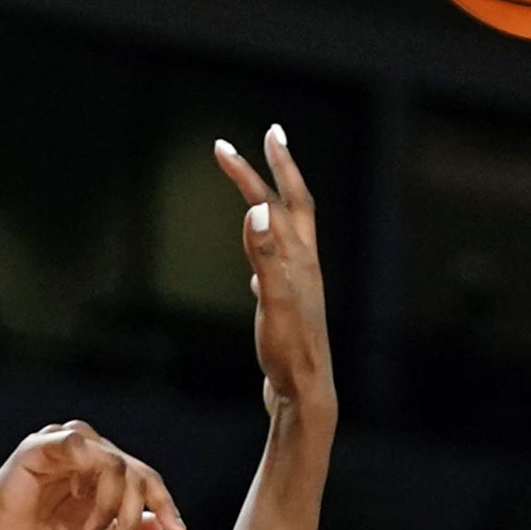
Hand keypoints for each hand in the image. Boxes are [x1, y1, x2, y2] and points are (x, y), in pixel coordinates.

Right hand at [0, 421, 184, 529]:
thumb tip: (161, 527)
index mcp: (100, 467)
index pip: (143, 476)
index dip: (164, 502)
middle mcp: (86, 449)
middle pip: (133, 470)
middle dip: (133, 513)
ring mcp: (63, 443)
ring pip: (113, 462)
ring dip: (113, 503)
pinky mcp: (40, 445)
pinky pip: (78, 446)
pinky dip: (89, 478)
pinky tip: (79, 502)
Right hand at [212, 125, 333, 417]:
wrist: (306, 394)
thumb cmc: (290, 350)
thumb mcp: (273, 300)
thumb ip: (264, 254)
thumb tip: (256, 209)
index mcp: (299, 258)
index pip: (275, 201)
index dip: (252, 170)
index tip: (224, 146)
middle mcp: (305, 266)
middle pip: (295, 205)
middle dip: (280, 168)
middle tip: (270, 135)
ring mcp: (299, 288)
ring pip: (288, 235)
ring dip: (275, 207)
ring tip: (262, 194)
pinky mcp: (290, 312)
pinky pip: (279, 271)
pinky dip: (266, 258)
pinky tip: (256, 273)